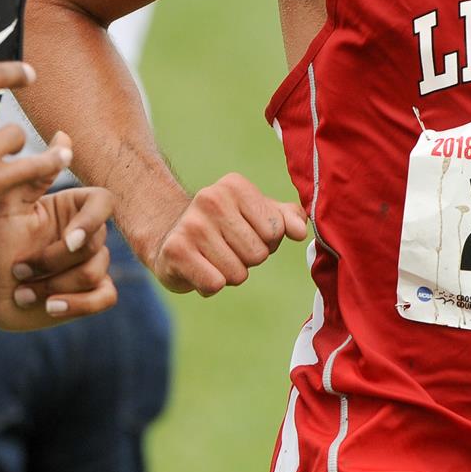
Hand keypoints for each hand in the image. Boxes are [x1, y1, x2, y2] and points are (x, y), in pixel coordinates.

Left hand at [0, 147, 117, 329]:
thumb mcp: (9, 207)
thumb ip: (34, 174)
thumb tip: (63, 135)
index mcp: (74, 207)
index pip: (104, 202)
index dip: (91, 221)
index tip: (66, 240)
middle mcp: (88, 233)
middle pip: (95, 245)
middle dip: (53, 262)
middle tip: (18, 268)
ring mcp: (92, 264)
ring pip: (95, 273)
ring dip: (53, 285)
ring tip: (21, 289)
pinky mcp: (91, 294)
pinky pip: (105, 298)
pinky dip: (76, 304)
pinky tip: (49, 305)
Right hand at [147, 173, 307, 295]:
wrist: (169, 237)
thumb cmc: (224, 227)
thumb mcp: (257, 215)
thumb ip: (286, 218)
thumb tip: (301, 231)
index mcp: (234, 186)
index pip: (276, 230)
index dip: (267, 241)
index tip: (245, 233)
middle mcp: (211, 199)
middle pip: (258, 254)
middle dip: (247, 259)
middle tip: (227, 248)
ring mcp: (191, 225)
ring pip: (238, 273)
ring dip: (229, 274)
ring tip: (212, 258)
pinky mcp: (176, 251)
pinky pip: (215, 284)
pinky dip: (210, 285)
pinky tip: (199, 269)